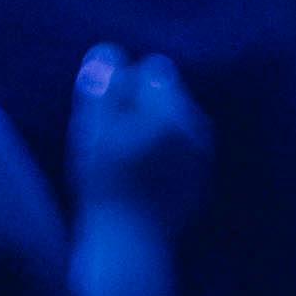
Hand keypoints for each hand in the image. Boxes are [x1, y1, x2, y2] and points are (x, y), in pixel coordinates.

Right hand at [72, 42, 209, 228]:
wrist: (129, 244)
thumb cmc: (105, 184)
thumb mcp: (93, 131)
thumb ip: (103, 88)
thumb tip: (109, 51)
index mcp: (173, 112)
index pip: (154, 71)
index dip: (126, 84)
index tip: (107, 109)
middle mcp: (197, 129)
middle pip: (169, 96)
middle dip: (143, 104)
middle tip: (113, 133)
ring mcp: (202, 157)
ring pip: (176, 124)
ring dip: (153, 129)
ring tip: (124, 153)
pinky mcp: (199, 182)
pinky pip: (181, 152)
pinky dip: (163, 154)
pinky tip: (140, 173)